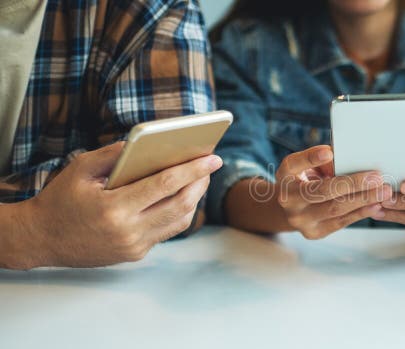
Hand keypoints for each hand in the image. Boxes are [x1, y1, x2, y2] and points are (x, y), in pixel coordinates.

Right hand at [20, 142, 220, 267]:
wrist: (41, 239)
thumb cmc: (60, 199)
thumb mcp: (81, 168)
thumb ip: (114, 153)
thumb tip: (147, 142)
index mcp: (114, 208)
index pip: (165, 185)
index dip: (193, 170)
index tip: (213, 157)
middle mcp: (128, 231)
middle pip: (181, 205)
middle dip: (201, 183)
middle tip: (211, 165)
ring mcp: (134, 246)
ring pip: (179, 221)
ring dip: (195, 198)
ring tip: (200, 178)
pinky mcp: (136, 254)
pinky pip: (167, 231)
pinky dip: (179, 212)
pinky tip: (183, 195)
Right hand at [276, 145, 390, 239]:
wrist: (293, 209)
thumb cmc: (306, 179)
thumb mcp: (308, 166)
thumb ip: (324, 161)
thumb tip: (350, 158)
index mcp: (284, 176)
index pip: (294, 164)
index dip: (311, 158)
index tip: (329, 151)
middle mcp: (288, 200)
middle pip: (323, 191)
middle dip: (353, 184)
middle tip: (377, 176)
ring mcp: (300, 220)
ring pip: (335, 209)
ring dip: (363, 199)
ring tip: (384, 191)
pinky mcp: (314, 233)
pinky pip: (341, 222)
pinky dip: (361, 212)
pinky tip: (376, 205)